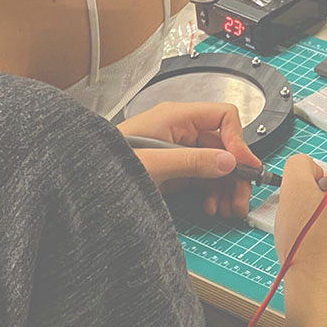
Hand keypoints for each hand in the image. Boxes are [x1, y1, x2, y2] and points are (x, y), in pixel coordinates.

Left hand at [118, 101, 260, 219]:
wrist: (85, 183)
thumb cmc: (109, 164)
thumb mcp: (154, 164)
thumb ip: (192, 161)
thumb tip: (228, 162)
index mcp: (176, 118)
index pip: (222, 116)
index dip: (236, 140)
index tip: (241, 166)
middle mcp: (181, 131)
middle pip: (223, 146)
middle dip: (236, 173)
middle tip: (241, 200)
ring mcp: (179, 152)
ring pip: (217, 165)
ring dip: (227, 187)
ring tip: (228, 210)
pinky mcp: (175, 170)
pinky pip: (204, 179)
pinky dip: (213, 193)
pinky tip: (211, 207)